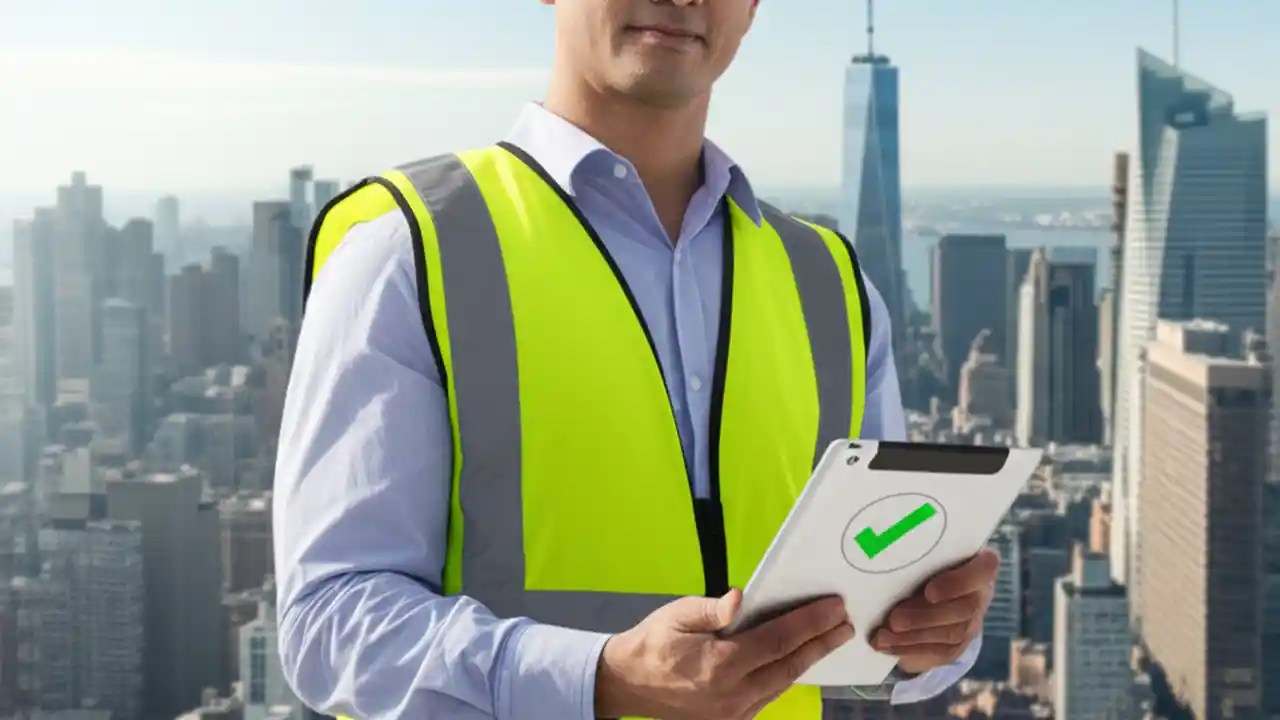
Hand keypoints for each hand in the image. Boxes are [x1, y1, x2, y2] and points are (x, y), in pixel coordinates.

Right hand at [594, 590, 853, 719]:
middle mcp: (732, 694)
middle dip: (820, 643)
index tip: (833, 607)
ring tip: (829, 638)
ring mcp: (733, 712)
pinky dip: (786, 674)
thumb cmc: (652, 643)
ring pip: (782, 683)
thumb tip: (739, 599)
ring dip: (808, 660)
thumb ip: (712, 609)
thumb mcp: (676, 615)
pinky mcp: (731, 719)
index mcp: (720, 665)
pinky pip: (768, 695)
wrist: (627, 684)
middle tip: (844, 624)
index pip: (777, 640)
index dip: (809, 623)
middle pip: (789, 666)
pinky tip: (797, 659)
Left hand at [871, 548, 998, 675]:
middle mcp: (981, 593)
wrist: (925, 593)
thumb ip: (913, 557)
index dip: (959, 582)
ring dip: (913, 637)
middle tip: (893, 620)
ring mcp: (973, 621)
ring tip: (882, 636)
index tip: (929, 592)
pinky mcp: (958, 645)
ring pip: (951, 634)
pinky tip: (886, 646)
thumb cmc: (919, 562)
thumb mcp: (919, 555)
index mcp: (978, 563)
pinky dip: (909, 648)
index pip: (986, 567)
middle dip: (925, 617)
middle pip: (964, 608)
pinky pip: (938, 651)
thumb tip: (881, 554)